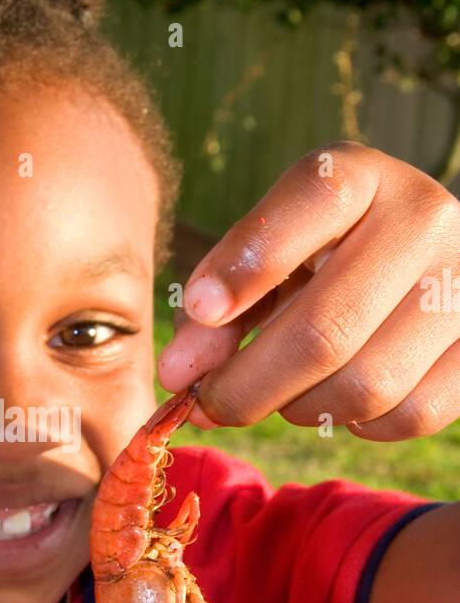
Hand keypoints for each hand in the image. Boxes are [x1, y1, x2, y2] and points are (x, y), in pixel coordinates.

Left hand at [158, 142, 459, 437]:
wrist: (423, 260)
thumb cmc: (321, 260)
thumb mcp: (264, 261)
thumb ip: (215, 309)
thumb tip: (179, 375)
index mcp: (359, 177)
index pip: (307, 203)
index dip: (246, 262)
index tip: (199, 308)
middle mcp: (424, 220)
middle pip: (325, 331)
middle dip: (247, 384)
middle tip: (207, 405)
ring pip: (366, 386)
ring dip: (301, 409)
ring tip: (280, 395)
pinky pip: (409, 415)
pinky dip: (358, 425)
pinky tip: (338, 401)